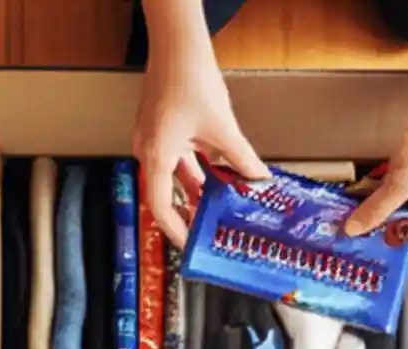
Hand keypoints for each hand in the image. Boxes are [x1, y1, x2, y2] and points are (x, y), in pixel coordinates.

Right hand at [133, 52, 268, 246]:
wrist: (177, 44)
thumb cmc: (189, 79)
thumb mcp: (223, 128)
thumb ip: (242, 159)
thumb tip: (259, 180)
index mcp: (156, 155)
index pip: (160, 205)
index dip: (175, 228)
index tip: (189, 245)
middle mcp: (149, 149)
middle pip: (166, 192)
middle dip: (189, 211)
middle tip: (208, 230)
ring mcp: (154, 138)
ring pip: (175, 174)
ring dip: (197, 189)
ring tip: (219, 205)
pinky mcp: (163, 127)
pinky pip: (178, 157)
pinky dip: (197, 168)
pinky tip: (219, 174)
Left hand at [343, 103, 407, 274]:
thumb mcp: (401, 182)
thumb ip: (377, 208)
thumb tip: (352, 230)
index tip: (382, 274)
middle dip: (392, 244)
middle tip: (363, 250)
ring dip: (387, 222)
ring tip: (361, 228)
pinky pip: (407, 199)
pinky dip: (389, 203)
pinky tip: (370, 201)